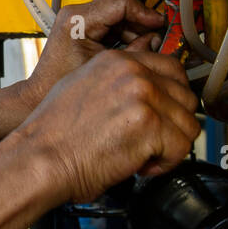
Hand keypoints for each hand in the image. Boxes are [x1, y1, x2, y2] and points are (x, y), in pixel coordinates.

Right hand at [12, 49, 199, 203]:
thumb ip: (114, 84)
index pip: (172, 68)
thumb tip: (140, 95)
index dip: (173, 97)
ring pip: (188, 124)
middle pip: (186, 96)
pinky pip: (181, 147)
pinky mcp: (150, 124)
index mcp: (115, 61)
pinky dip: (166, 164)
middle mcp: (132, 73)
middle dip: (174, 124)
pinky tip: (141, 166)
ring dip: (170, 146)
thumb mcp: (80, 89)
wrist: (39, 158)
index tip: (166, 115)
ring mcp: (142, 96)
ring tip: (143, 156)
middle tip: (152, 142)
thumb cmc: (51, 136)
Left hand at [19, 0, 165, 112]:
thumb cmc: (61, 85)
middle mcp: (76, 14)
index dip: (144, 13)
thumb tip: (155, 40)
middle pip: (122, 8)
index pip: (121, 2)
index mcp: (78, 19)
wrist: (39, 95)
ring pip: (119, 17)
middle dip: (141, 25)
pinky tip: (130, 53)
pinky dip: (125, 37)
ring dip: (135, 32)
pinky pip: (112, 26)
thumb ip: (132, 51)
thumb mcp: (104, 67)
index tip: (160, 25)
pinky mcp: (82, 27)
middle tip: (155, 42)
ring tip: (143, 52)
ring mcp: (78, 19)